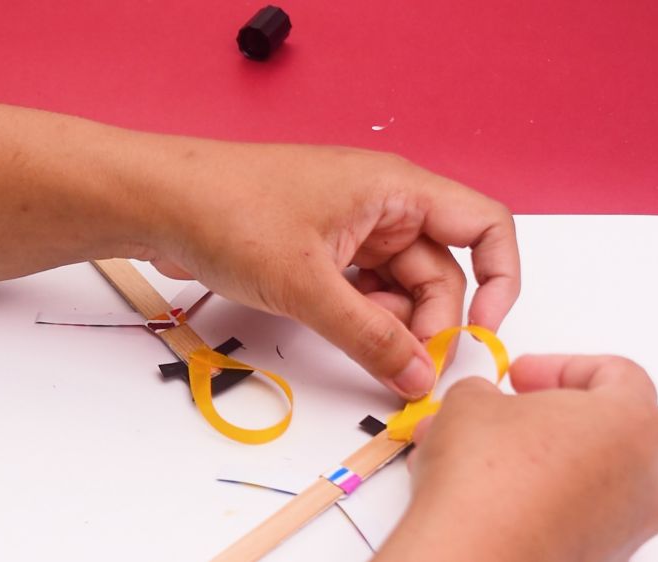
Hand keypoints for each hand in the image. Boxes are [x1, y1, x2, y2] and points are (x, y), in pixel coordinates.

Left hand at [0, 94, 517, 401]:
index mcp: (396, 189)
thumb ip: (371, 336)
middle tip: (408, 367)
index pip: (485, 225)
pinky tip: (350, 342)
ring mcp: (351, 229)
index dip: (499, 278)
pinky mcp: (322, 251)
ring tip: (371, 356)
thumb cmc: (228, 211)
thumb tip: (419, 377)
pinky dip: (365, 319)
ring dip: (394, 326)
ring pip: (400, 286)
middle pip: (441, 269)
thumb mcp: (308, 284)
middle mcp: (382, 205)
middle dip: (431, 320)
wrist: (158, 203)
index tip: (481, 330)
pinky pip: (364, 291)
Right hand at [376, 355, 657, 560]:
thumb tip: (482, 403)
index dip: (560, 367)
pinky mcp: (595, 557)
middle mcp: (644, 480)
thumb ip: (485, 391)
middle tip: (503, 411)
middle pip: (602, 428)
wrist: (473, 555)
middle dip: (542, 415)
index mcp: (633, 424)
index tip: (523, 375)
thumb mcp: (471, 400)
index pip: (617, 375)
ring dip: (531, 457)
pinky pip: (569, 513)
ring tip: (473, 453)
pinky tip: (482, 491)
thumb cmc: (487, 480)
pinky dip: (532, 497)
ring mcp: (623, 527)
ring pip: (583, 474)